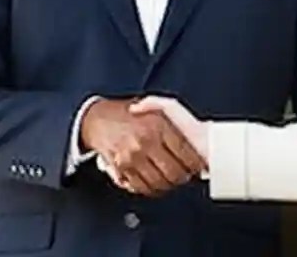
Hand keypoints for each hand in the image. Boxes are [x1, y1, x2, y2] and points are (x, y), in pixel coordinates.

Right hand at [78, 97, 205, 195]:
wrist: (97, 119)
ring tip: (170, 179)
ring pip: (159, 184)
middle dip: (183, 177)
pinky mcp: (121, 169)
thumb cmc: (130, 114)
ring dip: (168, 185)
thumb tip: (196, 140)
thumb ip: (177, 120)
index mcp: (158, 125)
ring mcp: (132, 157)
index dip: (195, 164)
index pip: (186, 153)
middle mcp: (145, 142)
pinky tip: (154, 182)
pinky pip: (142, 188)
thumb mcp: (155, 107)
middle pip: (174, 173)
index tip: (198, 167)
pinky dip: (150, 189)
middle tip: (185, 175)